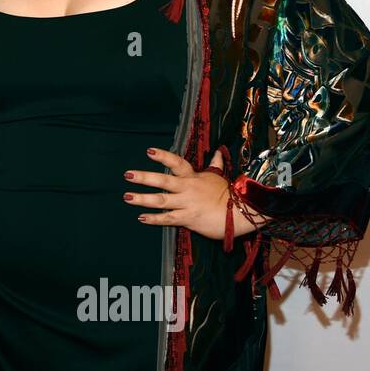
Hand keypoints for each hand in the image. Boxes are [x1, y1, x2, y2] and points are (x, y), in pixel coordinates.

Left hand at [124, 148, 259, 241]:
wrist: (241, 214)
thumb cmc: (229, 195)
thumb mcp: (220, 177)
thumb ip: (215, 164)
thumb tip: (218, 152)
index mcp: (193, 177)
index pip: (177, 163)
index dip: (163, 156)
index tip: (149, 151)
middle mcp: (188, 188)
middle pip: (163, 180)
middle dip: (144, 177)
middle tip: (127, 175)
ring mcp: (187, 203)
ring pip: (161, 200)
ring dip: (142, 199)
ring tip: (127, 197)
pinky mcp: (189, 218)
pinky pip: (168, 219)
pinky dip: (154, 219)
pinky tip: (141, 217)